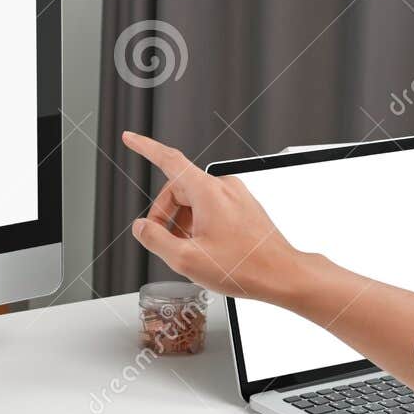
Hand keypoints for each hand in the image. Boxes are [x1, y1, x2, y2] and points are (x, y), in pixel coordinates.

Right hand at [122, 131, 308, 302]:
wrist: (283, 275)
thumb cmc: (244, 267)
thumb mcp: (186, 259)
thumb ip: (155, 240)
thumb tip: (141, 227)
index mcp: (207, 192)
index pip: (169, 160)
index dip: (145, 148)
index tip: (130, 138)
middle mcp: (223, 187)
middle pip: (178, 189)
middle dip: (164, 214)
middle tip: (163, 242)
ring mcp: (236, 196)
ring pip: (194, 201)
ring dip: (182, 223)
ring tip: (189, 252)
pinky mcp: (244, 207)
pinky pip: (211, 209)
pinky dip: (199, 225)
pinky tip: (205, 250)